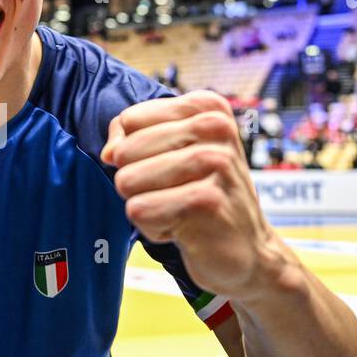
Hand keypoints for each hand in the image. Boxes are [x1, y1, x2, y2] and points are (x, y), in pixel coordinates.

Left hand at [100, 90, 279, 300]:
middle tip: (174, 194)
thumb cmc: (202, 195)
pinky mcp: (207, 202)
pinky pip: (140, 210)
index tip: (170, 168)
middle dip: (137, 182)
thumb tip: (109, 152)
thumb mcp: (170, 154)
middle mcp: (216, 128)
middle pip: (125, 152)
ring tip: (179, 211)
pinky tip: (184, 230)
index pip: (129, 121)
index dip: (135, 152)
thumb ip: (130, 137)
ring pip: (128, 181)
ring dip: (145, 205)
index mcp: (208, 107)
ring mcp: (216, 163)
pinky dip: (153, 228)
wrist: (247, 248)